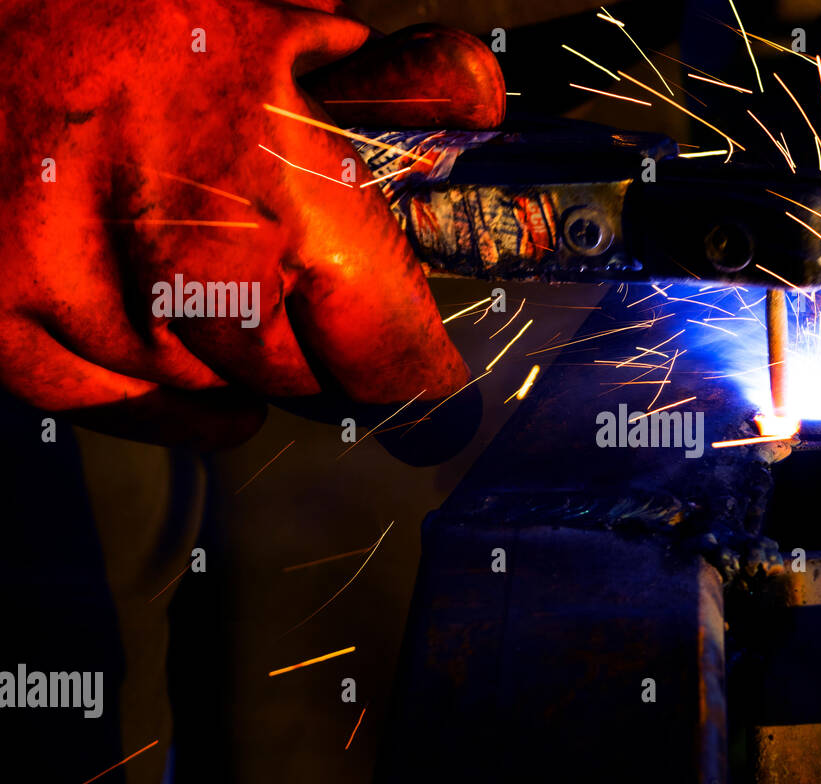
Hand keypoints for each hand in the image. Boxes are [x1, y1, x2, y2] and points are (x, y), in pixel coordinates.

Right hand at [0, 0, 503, 446]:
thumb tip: (476, 102)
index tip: (427, 372)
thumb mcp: (273, 17)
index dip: (415, 364)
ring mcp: (83, 298)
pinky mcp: (10, 328)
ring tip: (219, 275)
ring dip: (239, 357)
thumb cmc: (125, 9)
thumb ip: (387, 80)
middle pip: (304, 379)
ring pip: (220, 395)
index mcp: (264, 161)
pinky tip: (175, 335)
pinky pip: (134, 410)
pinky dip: (169, 388)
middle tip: (314, 298)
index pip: (384, 341)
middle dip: (325, 346)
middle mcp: (174, 245)